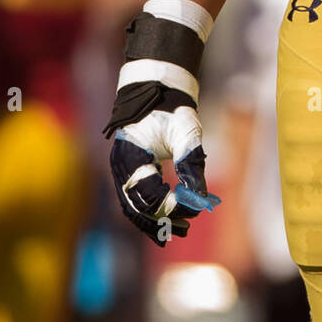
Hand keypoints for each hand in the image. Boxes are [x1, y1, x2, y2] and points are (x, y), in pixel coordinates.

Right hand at [103, 1, 219, 246]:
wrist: (159, 87)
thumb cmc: (173, 107)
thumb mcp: (186, 133)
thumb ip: (192, 164)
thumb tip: (201, 198)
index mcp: (131, 156)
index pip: (147, 194)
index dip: (170, 205)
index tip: (193, 207)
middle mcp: (121, 166)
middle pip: (136, 206)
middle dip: (160, 221)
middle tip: (184, 232)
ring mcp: (122, 169)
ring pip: (133, 205)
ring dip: (154, 220)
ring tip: (176, 234)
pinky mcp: (131, 169)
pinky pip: (136, 197)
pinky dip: (149, 210)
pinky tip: (166, 221)